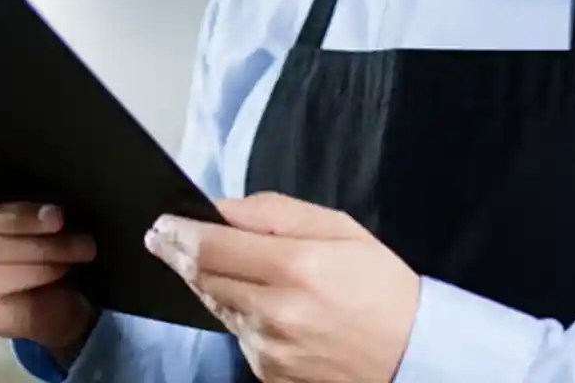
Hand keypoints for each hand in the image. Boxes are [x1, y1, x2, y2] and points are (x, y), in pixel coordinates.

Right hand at [0, 151, 98, 359]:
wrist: (53, 299)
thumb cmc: (38, 244)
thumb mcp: (32, 213)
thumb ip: (24, 194)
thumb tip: (46, 183)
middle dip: (21, 218)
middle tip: (60, 217)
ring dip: (38, 248)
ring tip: (78, 247)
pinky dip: (30, 272)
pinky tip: (58, 268)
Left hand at [145, 193, 420, 382]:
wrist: (414, 357)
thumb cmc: (379, 286)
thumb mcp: (338, 230)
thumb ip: (274, 213)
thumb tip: (221, 208)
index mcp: (296, 268)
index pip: (210, 247)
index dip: (176, 233)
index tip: (160, 223)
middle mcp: (276, 313)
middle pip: (202, 278)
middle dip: (179, 254)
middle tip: (161, 237)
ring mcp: (270, 349)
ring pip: (216, 306)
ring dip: (208, 282)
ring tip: (215, 263)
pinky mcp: (268, 374)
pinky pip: (237, 334)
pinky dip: (237, 313)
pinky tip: (259, 302)